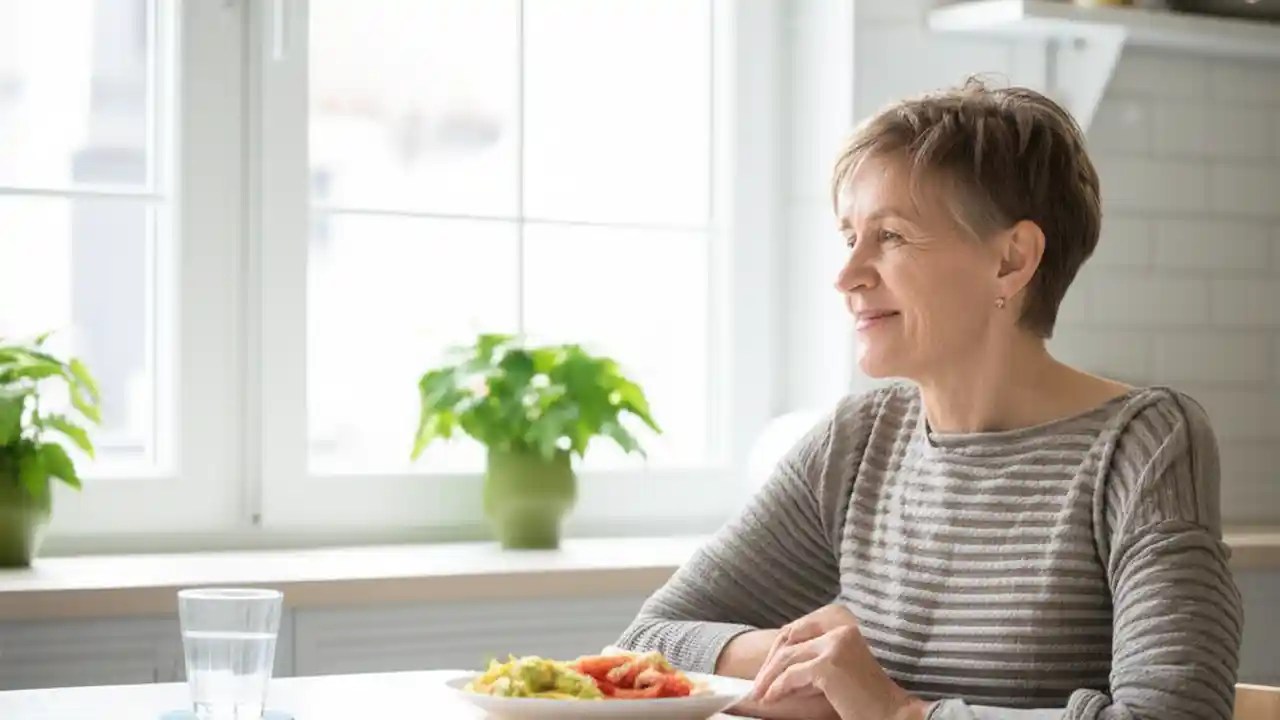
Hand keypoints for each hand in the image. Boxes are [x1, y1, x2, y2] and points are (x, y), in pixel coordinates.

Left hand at [752, 611, 929, 719]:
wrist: (895, 714)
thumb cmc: (868, 696)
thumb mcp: (841, 668)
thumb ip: (817, 657)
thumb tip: (781, 663)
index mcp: (846, 622)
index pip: (800, 627)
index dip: (780, 646)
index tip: (768, 667)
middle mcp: (841, 627)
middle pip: (790, 639)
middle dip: (770, 662)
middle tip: (758, 682)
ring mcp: (835, 644)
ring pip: (787, 657)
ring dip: (769, 677)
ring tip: (759, 693)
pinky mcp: (829, 665)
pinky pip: (792, 675)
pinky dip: (778, 687)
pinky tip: (771, 698)